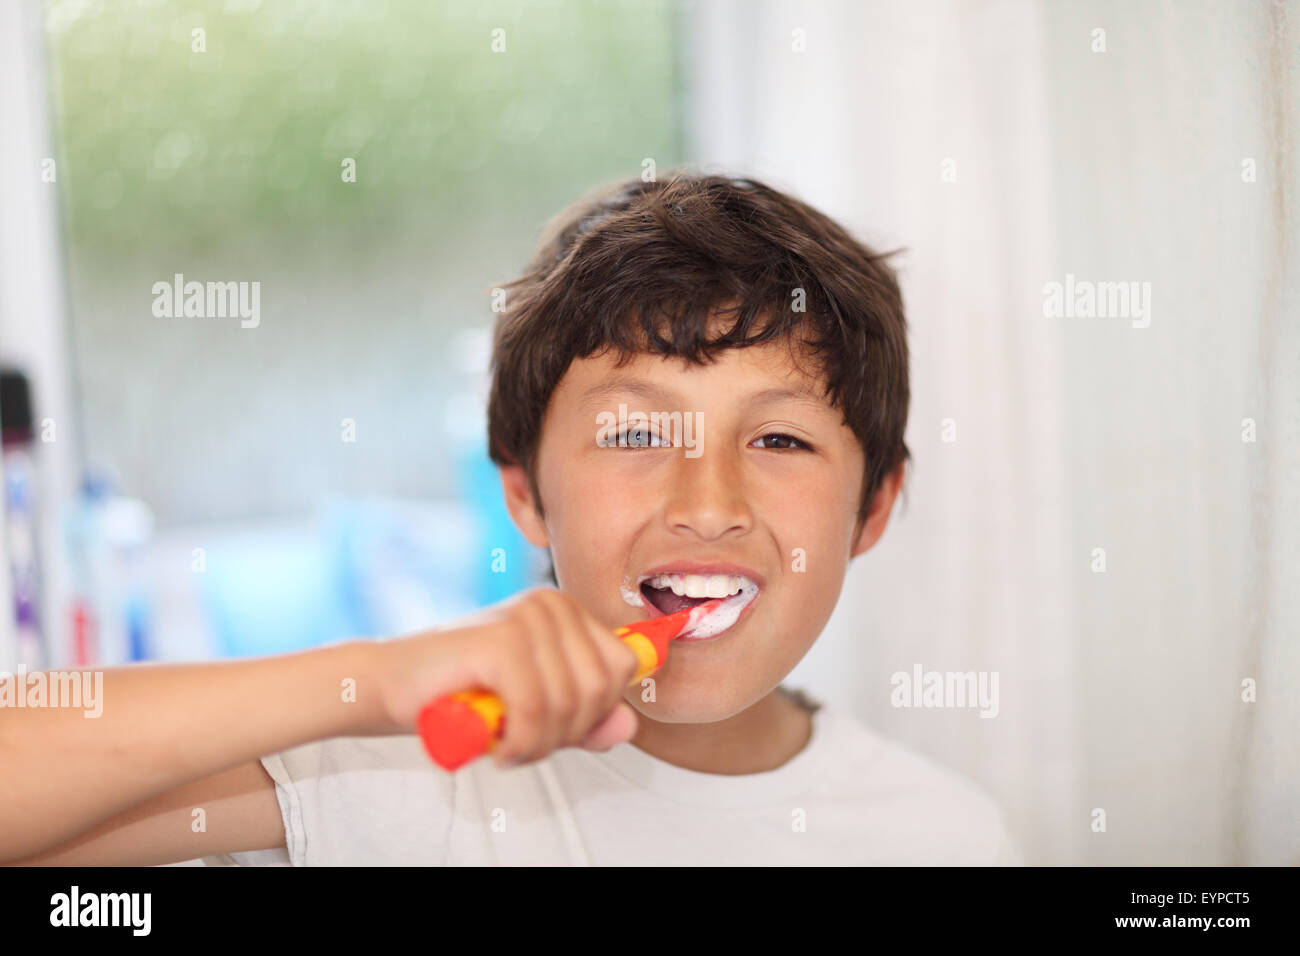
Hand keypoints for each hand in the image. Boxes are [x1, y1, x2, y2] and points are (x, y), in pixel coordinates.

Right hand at [376, 588, 641, 766]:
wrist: (390, 687)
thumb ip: (587, 719)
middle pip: (602, 687)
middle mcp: (551, 604)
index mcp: (567, 610)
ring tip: (506, 744)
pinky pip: (537, 710)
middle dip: (568, 732)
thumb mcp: (538, 712)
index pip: (623, 666)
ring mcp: (527, 617)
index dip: (596, 711)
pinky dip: (521, 742)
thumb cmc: (463, 695)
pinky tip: (497, 747)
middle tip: (525, 742)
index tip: (555, 728)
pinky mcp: (501, 640)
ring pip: (572, 703)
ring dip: (540, 744)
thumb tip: (630, 726)